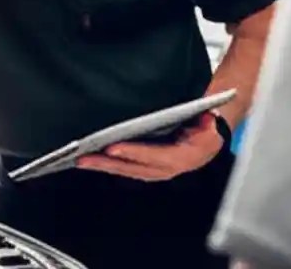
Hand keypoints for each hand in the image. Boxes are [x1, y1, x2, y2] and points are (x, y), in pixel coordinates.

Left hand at [77, 112, 224, 181]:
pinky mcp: (146, 169)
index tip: (113, 148)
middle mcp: (165, 169)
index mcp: (181, 158)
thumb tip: (208, 120)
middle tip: (84, 158)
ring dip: (103, 167)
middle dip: (107, 164)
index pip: (153, 156)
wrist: (208, 142)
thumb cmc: (204, 130)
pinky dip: (108, 166)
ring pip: (125, 170)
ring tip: (81, 160)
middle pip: (132, 167)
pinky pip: (125, 169)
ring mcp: (154, 171)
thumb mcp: (210, 124)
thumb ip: (208, 122)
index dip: (133, 152)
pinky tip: (92, 160)